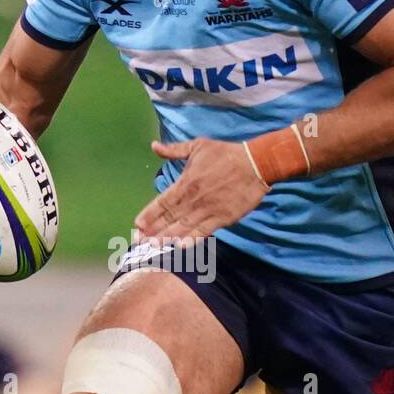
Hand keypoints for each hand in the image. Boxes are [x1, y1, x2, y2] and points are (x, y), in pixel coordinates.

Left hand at [134, 137, 267, 242]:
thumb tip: (154, 146)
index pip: (162, 202)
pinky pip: (205, 231)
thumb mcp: (197, 146)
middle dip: (154, 230)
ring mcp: (208, 209)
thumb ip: (174, 150)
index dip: (149, 214)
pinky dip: (193, 239)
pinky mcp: (223, 218)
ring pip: (184, 227)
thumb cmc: (225, 154)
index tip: (138, 224)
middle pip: (169, 217)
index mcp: (186, 182)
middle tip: (140, 241)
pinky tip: (181, 246)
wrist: (255, 164)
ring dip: (168, 237)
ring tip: (154, 247)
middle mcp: (194, 198)